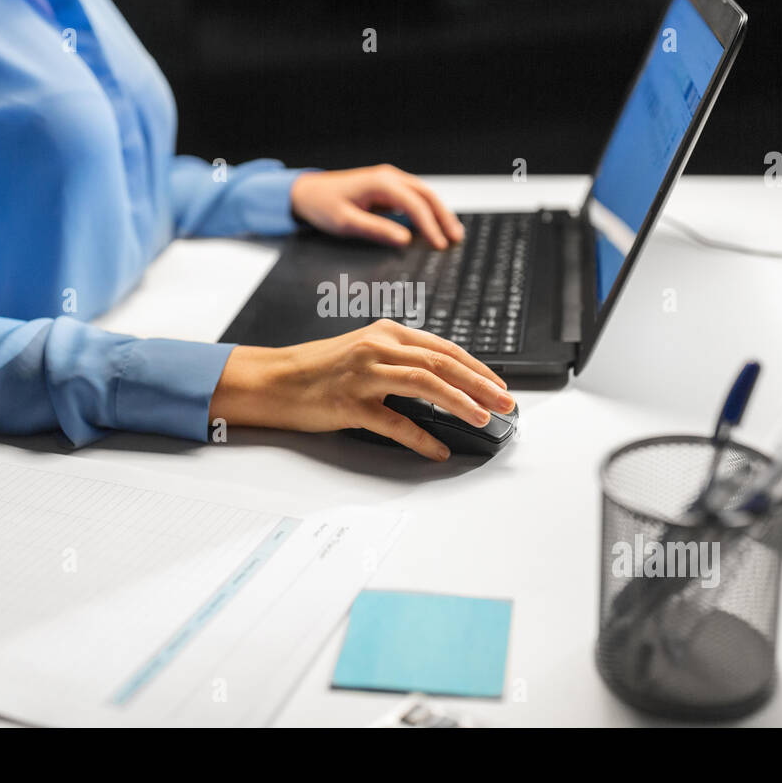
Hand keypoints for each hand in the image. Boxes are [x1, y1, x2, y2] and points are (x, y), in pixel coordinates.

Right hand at [209, 319, 515, 460]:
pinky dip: (420, 437)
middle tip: (506, 403)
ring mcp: (364, 373)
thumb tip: (446, 380)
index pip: (445, 348)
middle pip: (442, 363)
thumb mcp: (365, 350)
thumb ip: (402, 358)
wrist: (275, 379)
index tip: (500, 385)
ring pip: (425, 383)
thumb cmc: (321, 369)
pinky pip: (394, 421)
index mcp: (387, 332)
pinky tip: (437, 450)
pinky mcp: (349, 403)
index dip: (477, 368)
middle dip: (480, 384)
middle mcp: (378, 346)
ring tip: (483, 419)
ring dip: (460, 402)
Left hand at [290, 165, 464, 249]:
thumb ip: (376, 230)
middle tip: (456, 239)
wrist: (306, 191)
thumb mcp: (346, 222)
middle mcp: (389, 176)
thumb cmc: (323, 206)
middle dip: (443, 217)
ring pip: (423, 194)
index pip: (414, 204)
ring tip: (453, 233)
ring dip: (439, 212)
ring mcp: (390, 179)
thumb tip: (405, 240)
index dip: (430, 226)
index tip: (440, 245)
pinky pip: (414, 197)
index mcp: (380, 183)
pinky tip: (434, 224)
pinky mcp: (388, 187)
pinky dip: (427, 210)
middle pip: (426, 195)